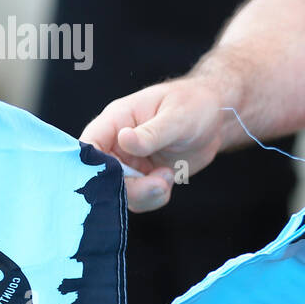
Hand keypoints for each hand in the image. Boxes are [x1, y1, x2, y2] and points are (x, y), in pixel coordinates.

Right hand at [79, 74, 232, 211]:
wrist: (215, 119)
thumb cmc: (193, 105)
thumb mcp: (176, 116)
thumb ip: (151, 133)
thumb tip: (123, 139)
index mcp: (116, 120)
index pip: (88, 145)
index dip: (91, 167)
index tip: (115, 179)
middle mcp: (117, 143)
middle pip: (101, 176)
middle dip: (128, 187)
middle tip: (160, 182)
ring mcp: (129, 162)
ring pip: (120, 192)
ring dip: (145, 194)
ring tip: (168, 176)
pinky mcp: (144, 177)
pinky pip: (139, 198)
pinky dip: (154, 198)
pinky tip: (171, 179)